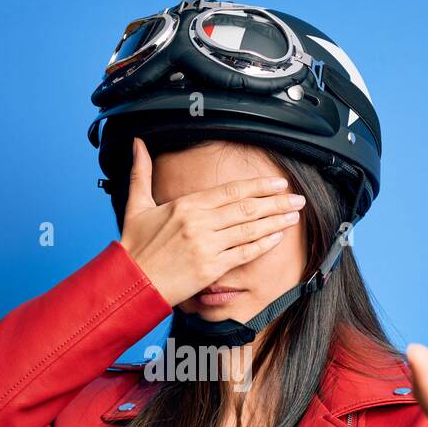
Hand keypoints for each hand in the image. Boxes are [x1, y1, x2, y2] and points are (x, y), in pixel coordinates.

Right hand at [118, 137, 305, 305]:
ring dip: (275, 221)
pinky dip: (263, 244)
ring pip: (250, 229)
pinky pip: (244, 254)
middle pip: (247, 207)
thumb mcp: (136, 205)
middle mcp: (200, 223)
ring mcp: (207, 246)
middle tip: (297, 198)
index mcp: (186, 205)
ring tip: (294, 215)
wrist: (130, 282)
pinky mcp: (211, 269)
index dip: (259, 185)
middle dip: (276, 202)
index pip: (231, 190)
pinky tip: (277, 237)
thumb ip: (141, 173)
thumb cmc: (134, 247)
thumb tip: (137, 144)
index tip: (278, 183)